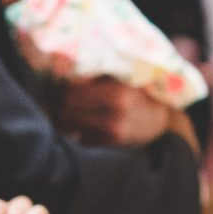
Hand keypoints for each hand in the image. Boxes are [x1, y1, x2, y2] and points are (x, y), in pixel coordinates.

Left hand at [57, 78, 174, 146]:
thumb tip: (61, 70)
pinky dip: (74, 130)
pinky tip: (75, 124)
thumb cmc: (137, 94)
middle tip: (52, 98)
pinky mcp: (111, 144)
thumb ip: (96, 76)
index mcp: (116, 92)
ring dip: (61, 118)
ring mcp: (112, 131)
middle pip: (67, 109)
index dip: (59, 88)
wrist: (160, 121)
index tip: (55, 85)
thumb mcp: (122, 79)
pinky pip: (81, 137)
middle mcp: (114, 113)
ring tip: (59, 110)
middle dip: (56, 103)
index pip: (71, 92)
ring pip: (70, 125)